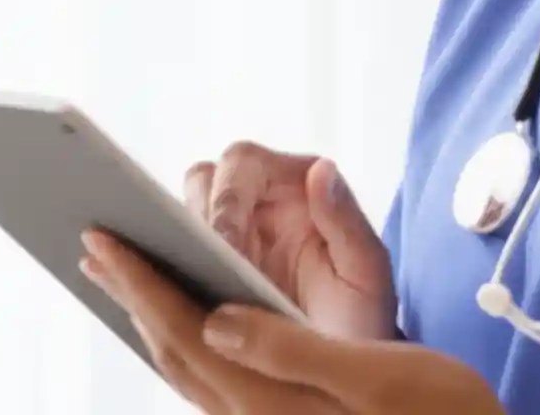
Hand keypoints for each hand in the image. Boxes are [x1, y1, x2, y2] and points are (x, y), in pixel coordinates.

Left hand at [80, 230, 503, 414]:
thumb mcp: (377, 377)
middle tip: (95, 244)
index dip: (142, 282)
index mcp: (270, 401)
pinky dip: (182, 335)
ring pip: (186, 363)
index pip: (186, 330)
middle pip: (173, 348)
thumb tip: (217, 316)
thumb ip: (291, 348)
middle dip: (131, 292)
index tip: (106, 238)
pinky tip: (187, 316)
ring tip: (123, 274)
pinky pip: (209, 373)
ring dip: (149, 312)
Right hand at [183, 143, 395, 340]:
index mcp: (297, 185)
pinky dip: (173, 270)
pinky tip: (179, 300)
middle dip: (199, 218)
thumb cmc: (362, 317)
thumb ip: (347, 220)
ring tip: (194, 286)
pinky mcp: (210, 268)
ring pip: (185, 212)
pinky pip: (178, 255)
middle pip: (205, 180)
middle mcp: (260, 200)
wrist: (345, 375)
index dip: (225, 197)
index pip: (244, 163)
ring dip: (183, 242)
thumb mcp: (366, 275)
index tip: (225, 245)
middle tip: (206, 268)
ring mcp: (232, 233)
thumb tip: (321, 168)